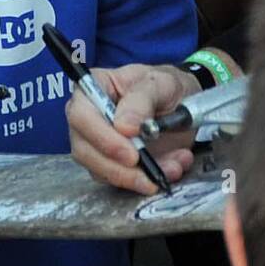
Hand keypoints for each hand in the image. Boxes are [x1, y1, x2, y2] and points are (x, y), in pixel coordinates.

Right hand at [66, 64, 199, 193]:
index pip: (81, 115)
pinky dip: (149, 180)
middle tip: (149, 174)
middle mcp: (89, 118)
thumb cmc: (165, 86)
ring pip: (101, 172)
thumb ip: (142, 100)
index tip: (131, 153)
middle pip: (84, 150)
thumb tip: (123, 127)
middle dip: (118, 169)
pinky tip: (173, 167)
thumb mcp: (159, 83)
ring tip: (173, 167)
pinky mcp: (113, 165)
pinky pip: (121, 181)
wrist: (183, 104)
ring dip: (137, 178)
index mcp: (94, 89)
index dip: (101, 138)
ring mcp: (98, 145)